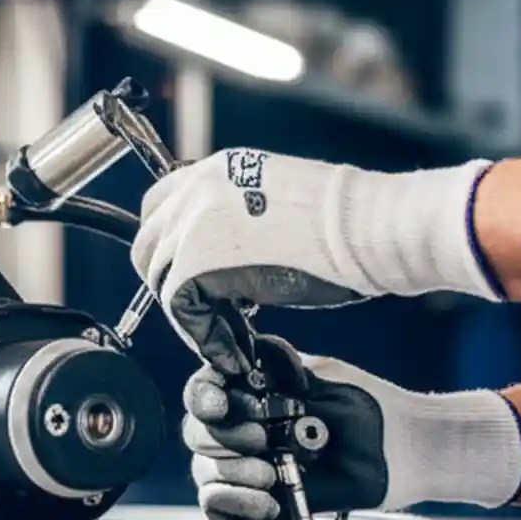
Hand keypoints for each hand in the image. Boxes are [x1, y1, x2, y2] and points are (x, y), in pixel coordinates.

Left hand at [130, 149, 498, 360]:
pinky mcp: (196, 262)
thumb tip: (222, 257)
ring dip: (191, 315)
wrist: (371, 228)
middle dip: (171, 284)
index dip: (170, 249)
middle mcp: (196, 188)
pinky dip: (202, 336)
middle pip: (149, 245)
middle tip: (209, 313)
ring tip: (230, 337)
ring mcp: (191, 223)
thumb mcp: (275, 203)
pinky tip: (233, 349)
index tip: (193, 278)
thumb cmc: (347, 223)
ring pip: (161, 280)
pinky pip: (178, 308)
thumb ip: (238, 219)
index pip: (159, 207)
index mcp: (216, 170)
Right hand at [182, 348, 520, 519]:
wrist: (407, 455)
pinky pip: (222, 517)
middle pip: (196, 435)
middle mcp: (242, 428)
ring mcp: (248, 468)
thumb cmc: (373, 414)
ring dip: (232, 479)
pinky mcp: (259, 504)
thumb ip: (286, 371)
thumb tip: (252, 348)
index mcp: (251, 392)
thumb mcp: (329, 382)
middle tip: (263, 444)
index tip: (223, 406)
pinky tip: (266, 505)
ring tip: (270, 479)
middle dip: (225, 441)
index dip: (203, 398)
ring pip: (204, 476)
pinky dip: (236, 512)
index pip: (204, 390)